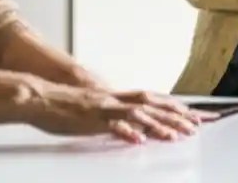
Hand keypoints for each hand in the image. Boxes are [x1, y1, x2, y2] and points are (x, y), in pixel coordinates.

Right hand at [22, 80, 217, 143]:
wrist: (39, 97)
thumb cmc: (65, 106)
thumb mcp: (97, 109)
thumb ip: (117, 115)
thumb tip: (135, 125)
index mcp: (119, 98)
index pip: (155, 100)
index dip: (177, 107)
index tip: (197, 116)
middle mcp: (116, 99)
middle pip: (153, 105)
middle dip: (177, 116)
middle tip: (198, 126)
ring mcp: (104, 108)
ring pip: (137, 114)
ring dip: (158, 125)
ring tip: (176, 136)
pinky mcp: (90, 118)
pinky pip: (111, 125)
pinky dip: (126, 132)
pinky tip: (139, 140)